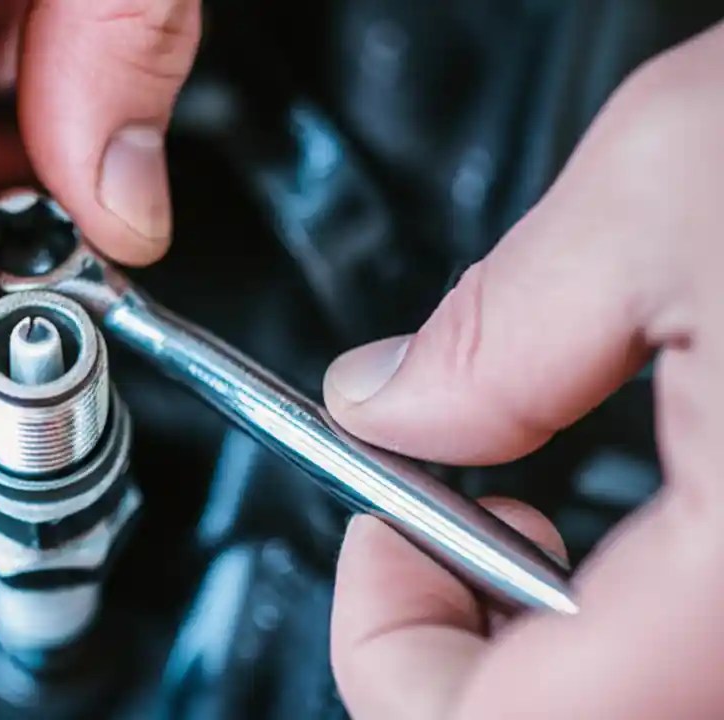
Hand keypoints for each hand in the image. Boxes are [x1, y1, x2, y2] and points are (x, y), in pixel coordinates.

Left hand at [324, 21, 723, 718]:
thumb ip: (501, 332)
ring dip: (555, 643)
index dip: (392, 652)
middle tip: (433, 532)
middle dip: (468, 653)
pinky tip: (644, 529)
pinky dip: (643, 618)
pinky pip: (715, 652)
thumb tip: (389, 405)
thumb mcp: (669, 189)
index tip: (375, 538)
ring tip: (534, 525)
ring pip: (656, 701)